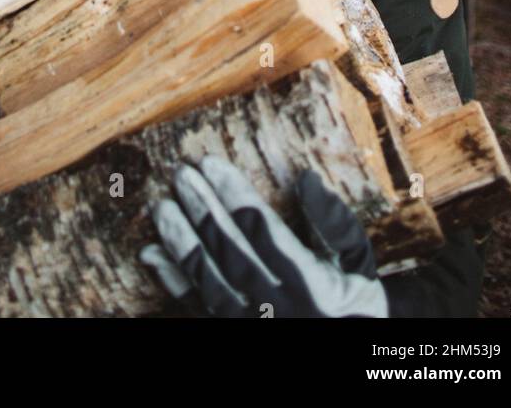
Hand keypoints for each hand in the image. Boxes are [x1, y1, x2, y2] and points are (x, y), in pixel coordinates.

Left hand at [139, 156, 389, 317]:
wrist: (357, 349)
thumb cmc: (356, 299)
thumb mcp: (357, 261)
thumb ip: (334, 222)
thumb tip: (304, 178)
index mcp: (313, 284)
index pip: (263, 230)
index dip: (234, 194)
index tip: (210, 162)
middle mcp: (279, 308)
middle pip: (230, 253)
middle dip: (202, 210)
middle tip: (179, 175)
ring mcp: (253, 326)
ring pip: (208, 282)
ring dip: (181, 242)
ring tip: (162, 207)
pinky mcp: (233, 335)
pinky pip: (198, 308)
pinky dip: (173, 281)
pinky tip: (153, 254)